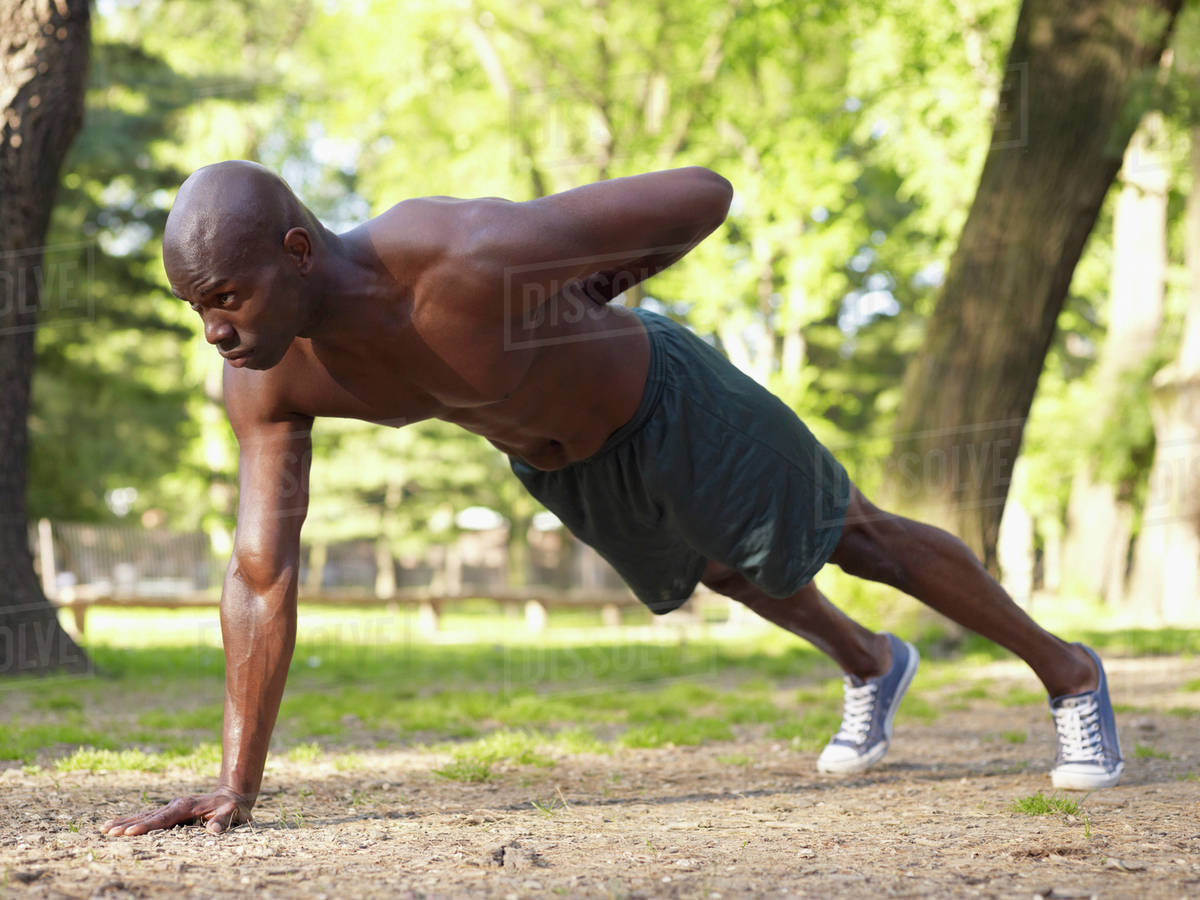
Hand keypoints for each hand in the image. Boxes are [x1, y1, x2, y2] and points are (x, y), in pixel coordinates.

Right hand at [100, 787, 252, 835]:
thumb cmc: (233, 806)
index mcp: (186, 806)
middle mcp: (175, 805)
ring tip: (104, 828)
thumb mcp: (233, 812)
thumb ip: (223, 820)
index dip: (146, 826)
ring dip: (124, 822)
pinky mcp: (170, 812)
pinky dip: (132, 821)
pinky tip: (118, 825)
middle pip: (148, 817)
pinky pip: (148, 817)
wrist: (233, 794)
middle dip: (127, 824)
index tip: (129, 833)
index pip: (163, 819)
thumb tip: (213, 830)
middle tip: (107, 832)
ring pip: (144, 816)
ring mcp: (172, 807)